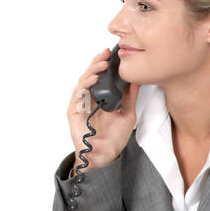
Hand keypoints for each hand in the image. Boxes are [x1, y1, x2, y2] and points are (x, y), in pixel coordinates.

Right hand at [68, 47, 139, 170]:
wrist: (105, 156)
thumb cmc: (114, 139)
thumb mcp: (128, 114)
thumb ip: (130, 97)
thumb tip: (136, 80)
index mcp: (101, 98)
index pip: (102, 77)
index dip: (106, 65)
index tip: (114, 55)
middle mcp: (90, 99)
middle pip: (91, 76)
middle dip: (98, 63)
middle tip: (107, 55)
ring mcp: (81, 105)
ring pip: (83, 81)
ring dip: (91, 71)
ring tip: (102, 64)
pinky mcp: (74, 112)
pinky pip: (77, 94)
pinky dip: (84, 85)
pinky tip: (93, 80)